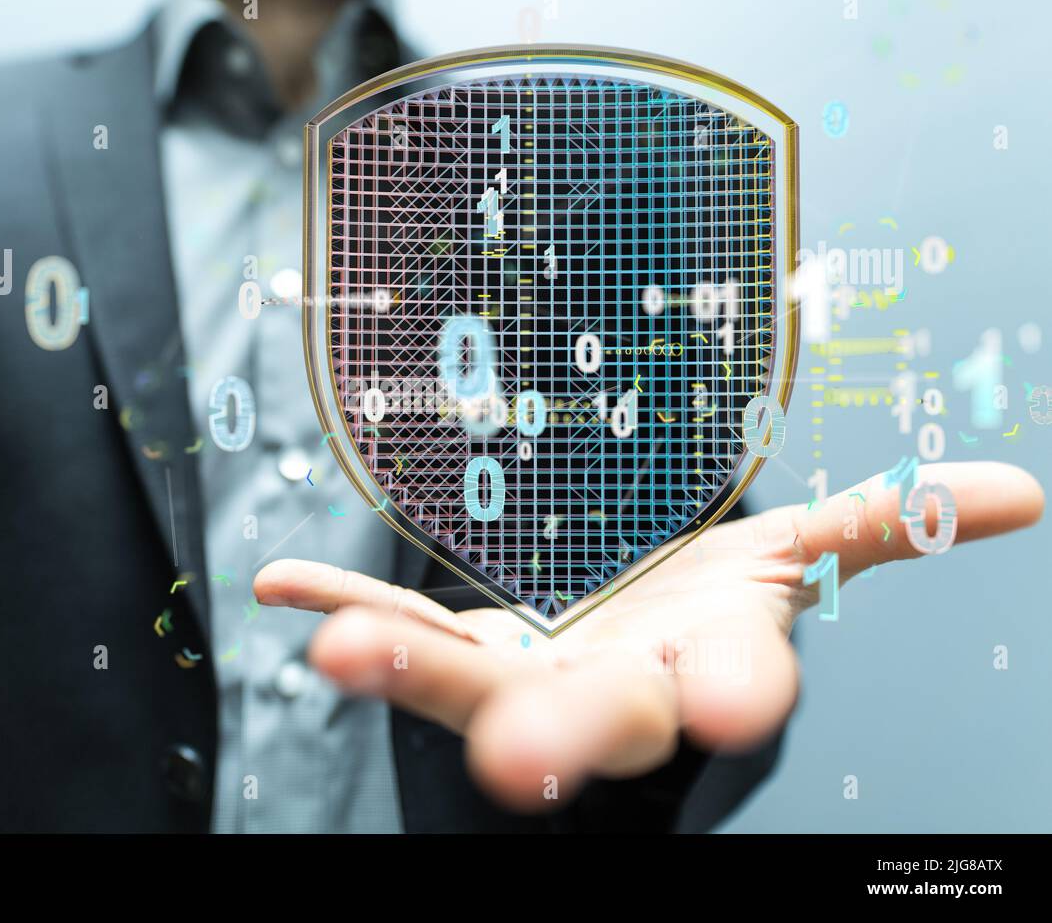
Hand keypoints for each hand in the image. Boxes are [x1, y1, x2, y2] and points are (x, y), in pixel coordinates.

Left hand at [253, 462, 1042, 810]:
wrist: (631, 642)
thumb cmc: (709, 610)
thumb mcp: (793, 563)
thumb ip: (884, 524)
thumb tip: (1017, 493)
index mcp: (707, 662)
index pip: (735, 682)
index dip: (735, 690)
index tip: (729, 705)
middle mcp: (615, 686)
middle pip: (590, 719)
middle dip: (560, 736)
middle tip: (516, 763)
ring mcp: (531, 674)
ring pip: (472, 679)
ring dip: (406, 665)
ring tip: (335, 646)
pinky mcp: (466, 646)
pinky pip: (400, 620)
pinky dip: (340, 599)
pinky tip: (278, 584)